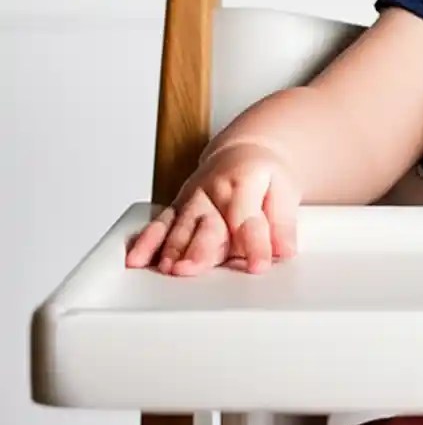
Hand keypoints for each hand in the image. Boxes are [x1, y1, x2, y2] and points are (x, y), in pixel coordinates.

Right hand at [125, 143, 299, 275]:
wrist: (242, 154)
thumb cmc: (263, 176)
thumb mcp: (283, 191)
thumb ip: (282, 223)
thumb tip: (284, 250)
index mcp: (244, 182)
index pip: (248, 218)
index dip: (253, 244)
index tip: (258, 266)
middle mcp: (213, 190)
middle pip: (207, 223)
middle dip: (199, 247)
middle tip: (193, 267)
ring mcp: (192, 199)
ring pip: (181, 226)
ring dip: (172, 249)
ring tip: (169, 269)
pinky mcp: (177, 208)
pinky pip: (158, 224)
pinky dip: (146, 241)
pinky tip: (136, 259)